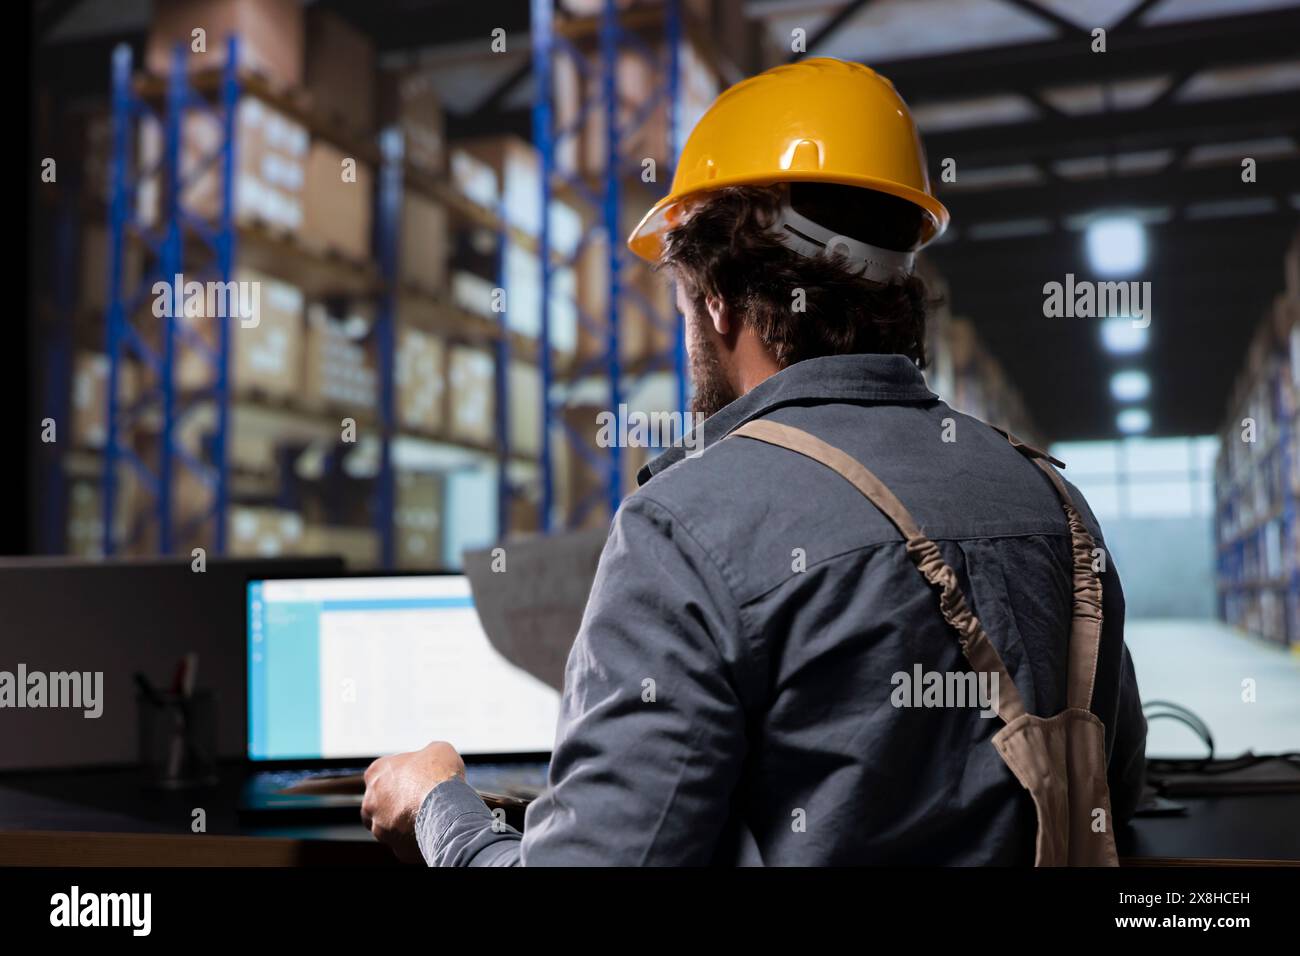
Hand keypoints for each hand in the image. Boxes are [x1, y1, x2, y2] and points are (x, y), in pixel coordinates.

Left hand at [362, 740, 466, 862]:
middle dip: (396, 802)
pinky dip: (416, 839)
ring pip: (389, 827)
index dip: (401, 774)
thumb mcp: (438, 750)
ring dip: (404, 823)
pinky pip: (406, 844)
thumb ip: (428, 753)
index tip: (416, 776)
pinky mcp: (397, 847)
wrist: (446, 807)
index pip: (381, 773)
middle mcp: (371, 802)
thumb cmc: (437, 775)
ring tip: (427, 816)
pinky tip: (432, 830)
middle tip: (419, 798)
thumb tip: (433, 757)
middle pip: (380, 803)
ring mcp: (381, 828)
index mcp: (376, 773)